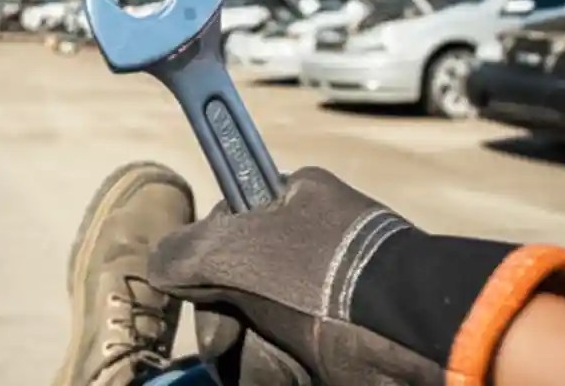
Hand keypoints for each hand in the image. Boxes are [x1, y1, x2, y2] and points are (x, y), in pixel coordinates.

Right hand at [148, 167, 564, 385]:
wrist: (404, 335)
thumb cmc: (316, 273)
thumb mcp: (229, 248)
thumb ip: (182, 252)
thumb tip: (161, 267)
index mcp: (297, 196)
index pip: (227, 217)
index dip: (204, 255)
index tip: (195, 286)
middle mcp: (314, 240)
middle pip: (237, 281)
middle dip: (223, 319)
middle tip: (222, 341)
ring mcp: (329, 291)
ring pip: (258, 324)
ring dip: (247, 351)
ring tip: (258, 364)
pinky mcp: (342, 339)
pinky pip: (287, 354)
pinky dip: (273, 369)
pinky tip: (279, 376)